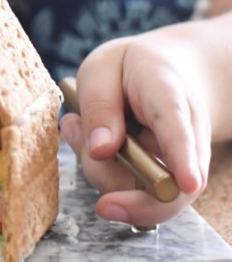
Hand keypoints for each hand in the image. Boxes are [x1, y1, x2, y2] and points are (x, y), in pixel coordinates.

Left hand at [59, 25, 213, 226]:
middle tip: (73, 131)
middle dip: (111, 178)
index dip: (182, 156)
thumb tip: (101, 151)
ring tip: (78, 124)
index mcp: (168, 93)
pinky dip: (104, 172)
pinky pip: (132, 191)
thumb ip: (99, 105)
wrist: (169, 71)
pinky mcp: (166, 177)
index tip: (187, 183)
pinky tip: (91, 141)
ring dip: (100, 169)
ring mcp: (181, 161)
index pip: (177, 126)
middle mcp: (187, 134)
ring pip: (142, 192)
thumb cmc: (130, 69)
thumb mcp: (103, 69)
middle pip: (163, 178)